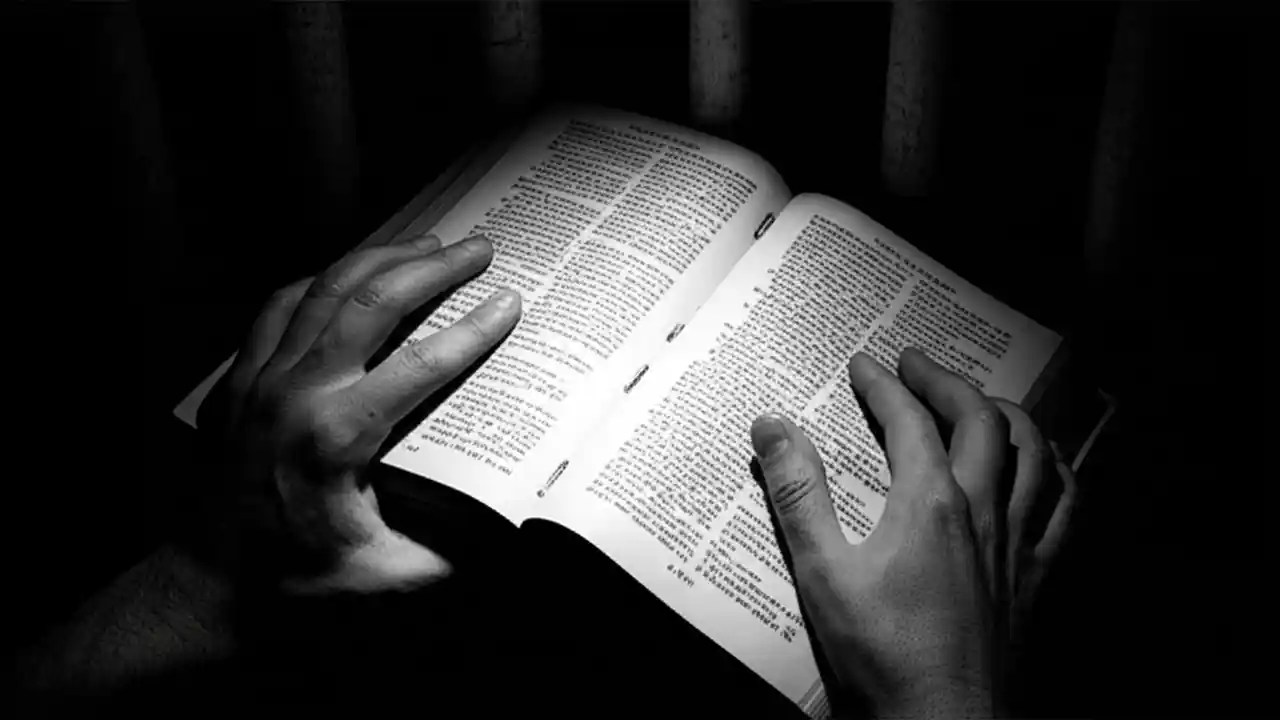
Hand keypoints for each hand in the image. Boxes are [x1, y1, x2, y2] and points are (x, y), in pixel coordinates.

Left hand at [196, 232, 520, 592]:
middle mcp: (294, 394)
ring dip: (381, 259)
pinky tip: (352, 273)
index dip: (473, 331)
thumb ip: (454, 556)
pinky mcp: (237, 382)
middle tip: (481, 248)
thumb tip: (514, 532)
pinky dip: (322, 280)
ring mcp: (258, 381)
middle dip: (434, 269)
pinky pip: (281, 308)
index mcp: (336, 438)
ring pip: (324, 291)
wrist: (203, 588)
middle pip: (372, 304)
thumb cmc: (296, 588)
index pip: (420, 366)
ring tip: (429, 242)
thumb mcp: (387, 581)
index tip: (511, 302)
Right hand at [750, 348, 1074, 717]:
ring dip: (1005, 414)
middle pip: (979, 420)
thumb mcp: (822, 572)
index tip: (862, 366)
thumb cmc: (882, 655)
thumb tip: (773, 427)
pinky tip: (1045, 465)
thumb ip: (797, 494)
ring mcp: (1015, 544)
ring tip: (980, 399)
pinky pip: (1063, 508)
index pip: (908, 421)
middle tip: (916, 366)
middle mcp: (982, 511)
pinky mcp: (1035, 577)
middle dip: (946, 382)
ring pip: (1032, 453)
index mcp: (929, 504)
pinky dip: (1055, 471)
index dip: (883, 385)